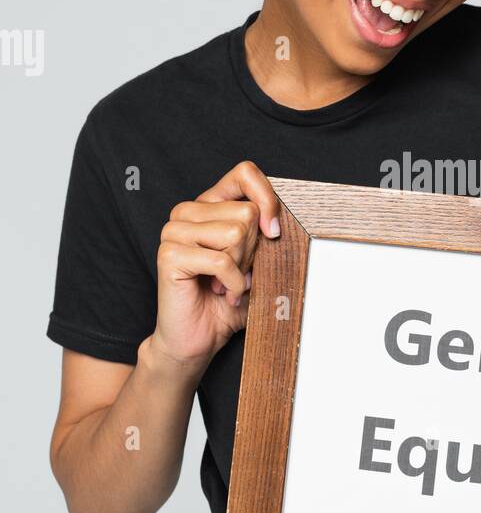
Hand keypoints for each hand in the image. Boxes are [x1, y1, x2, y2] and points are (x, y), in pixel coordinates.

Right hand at [150, 160, 282, 373]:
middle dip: (253, 250)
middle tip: (238, 271)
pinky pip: (221, 259)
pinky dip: (233, 283)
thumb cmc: (228, 300)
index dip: (266, 199)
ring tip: (228, 282)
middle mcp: (187, 211)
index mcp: (208, 205)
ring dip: (241, 267)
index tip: (273, 232)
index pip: (244, 174)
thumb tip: (278, 222)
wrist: (198, 338)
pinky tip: (223, 293)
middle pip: (246, 212)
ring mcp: (174, 231)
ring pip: (235, 233)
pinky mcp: (169, 254)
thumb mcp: (257, 261)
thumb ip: (265, 232)